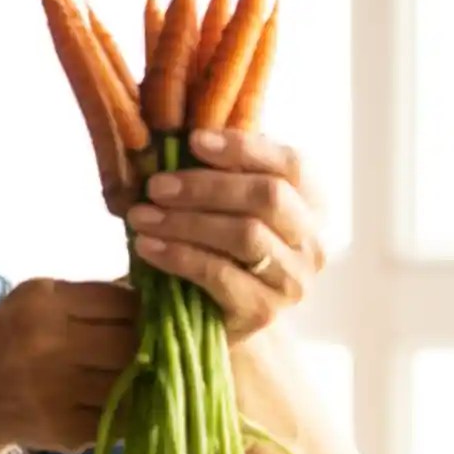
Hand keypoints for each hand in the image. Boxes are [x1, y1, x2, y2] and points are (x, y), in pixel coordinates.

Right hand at [0, 278, 137, 453]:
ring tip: (142, 377)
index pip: (120, 301)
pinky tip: (121, 405)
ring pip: (129, 384)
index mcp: (42, 302)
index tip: (153, 317)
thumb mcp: (33, 302)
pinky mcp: (61, 428)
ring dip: (142, 383)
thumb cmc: (3, 341)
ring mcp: (54, 389)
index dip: (145, 310)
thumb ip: (88, 297)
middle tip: (154, 351)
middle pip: (130, 342)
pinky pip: (117, 419)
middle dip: (148, 348)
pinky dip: (127, 413)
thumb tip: (154, 293)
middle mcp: (47, 342)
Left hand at [124, 129, 325, 340]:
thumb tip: (180, 138)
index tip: (193, 141)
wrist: (218, 315)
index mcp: (311, 203)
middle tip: (155, 185)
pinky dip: (178, 256)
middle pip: (267, 198)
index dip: (244, 149)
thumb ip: (218, 173)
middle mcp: (312, 240)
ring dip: (184, 222)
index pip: (291, 165)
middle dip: (205, 187)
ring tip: (141, 216)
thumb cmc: (218, 248)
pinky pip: (220, 276)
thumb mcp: (224, 205)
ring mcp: (293, 279)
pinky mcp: (264, 311)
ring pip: (244, 236)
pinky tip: (147, 246)